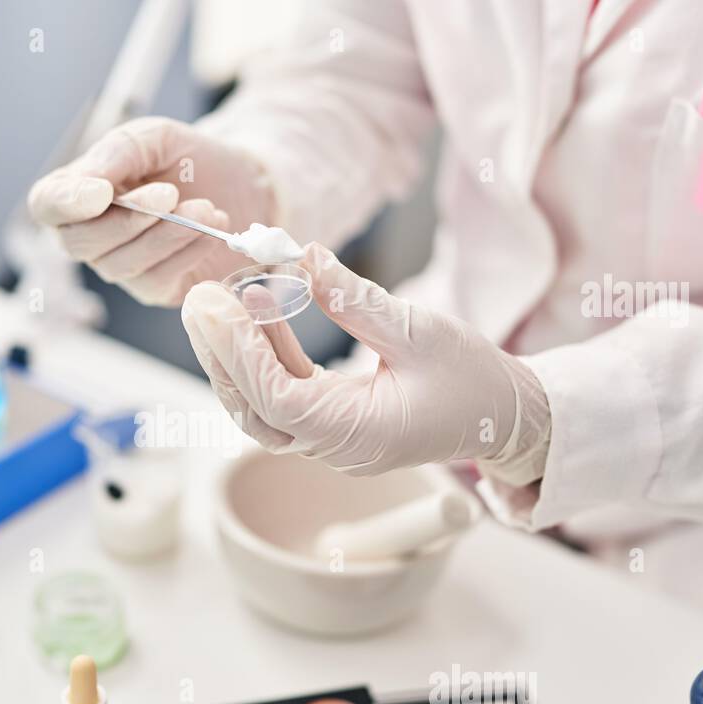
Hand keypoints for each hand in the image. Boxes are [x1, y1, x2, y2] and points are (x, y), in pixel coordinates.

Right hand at [27, 117, 274, 305]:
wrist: (242, 182)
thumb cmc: (189, 158)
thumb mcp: (155, 137)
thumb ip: (120, 151)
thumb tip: (90, 181)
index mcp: (78, 192)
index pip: (46, 205)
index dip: (66, 203)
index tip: (102, 191)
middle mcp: (91, 235)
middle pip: (80, 243)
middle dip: (126, 219)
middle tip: (170, 193)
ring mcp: (120, 266)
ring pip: (120, 265)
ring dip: (164, 235)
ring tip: (204, 208)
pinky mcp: (155, 288)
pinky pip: (156, 280)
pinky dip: (185, 252)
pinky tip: (210, 228)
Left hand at [180, 244, 549, 479]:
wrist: (506, 417)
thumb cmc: (474, 380)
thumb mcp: (419, 330)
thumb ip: (356, 300)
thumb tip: (303, 256)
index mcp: (357, 433)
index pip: (276, 400)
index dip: (239, 352)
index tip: (213, 304)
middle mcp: (335, 446)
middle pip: (254, 409)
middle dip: (219, 354)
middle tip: (195, 297)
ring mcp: (331, 440)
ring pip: (262, 405)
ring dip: (237, 354)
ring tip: (216, 298)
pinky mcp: (333, 424)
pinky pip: (286, 393)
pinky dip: (268, 354)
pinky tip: (260, 308)